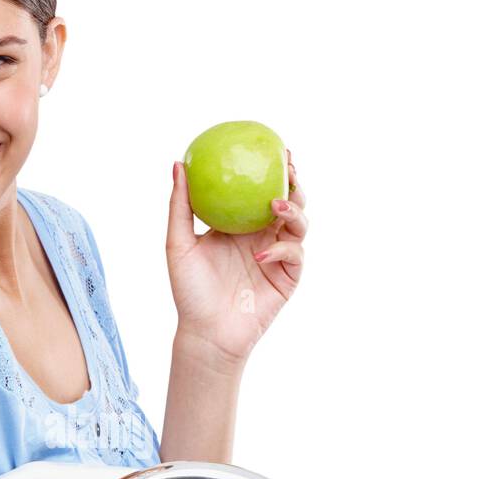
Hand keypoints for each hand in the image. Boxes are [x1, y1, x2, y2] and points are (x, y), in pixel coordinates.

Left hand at [166, 147, 307, 364]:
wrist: (205, 332)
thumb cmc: (189, 292)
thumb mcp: (179, 245)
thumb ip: (181, 206)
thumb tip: (178, 163)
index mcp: (240, 226)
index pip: (260, 191)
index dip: (271, 169)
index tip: (272, 146)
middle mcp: (263, 236)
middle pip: (289, 202)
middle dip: (294, 181)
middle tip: (287, 165)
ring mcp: (278, 256)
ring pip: (300, 224)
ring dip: (293, 211)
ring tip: (276, 205)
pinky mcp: (288, 278)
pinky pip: (293, 255)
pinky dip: (280, 250)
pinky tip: (260, 253)